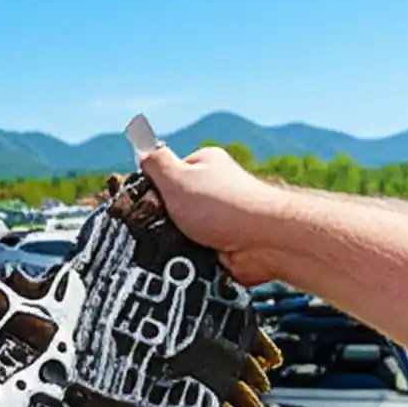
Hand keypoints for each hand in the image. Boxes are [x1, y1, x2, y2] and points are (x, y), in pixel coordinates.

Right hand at [140, 146, 290, 284]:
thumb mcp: (178, 177)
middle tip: (163, 226)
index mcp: (204, 165)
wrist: (265, 242)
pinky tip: (190, 259)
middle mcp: (214, 189)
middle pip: (173, 205)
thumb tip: (142, 147)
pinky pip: (196, 252)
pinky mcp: (224, 244)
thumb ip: (156, 163)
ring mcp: (220, 218)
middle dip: (164, 219)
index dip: (151, 190)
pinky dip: (191, 258)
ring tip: (180, 244)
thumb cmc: (224, 206)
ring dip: (177, 241)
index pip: (165, 174)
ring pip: (182, 232)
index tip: (144, 203)